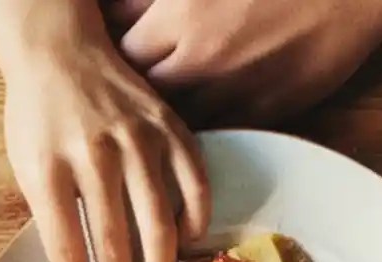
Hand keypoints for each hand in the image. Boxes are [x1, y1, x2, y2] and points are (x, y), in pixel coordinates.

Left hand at [0, 0, 209, 261]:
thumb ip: (51, 216)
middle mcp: (94, 154)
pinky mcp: (172, 130)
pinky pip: (195, 188)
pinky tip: (186, 242)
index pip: (67, 248)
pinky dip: (194, 223)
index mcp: (47, 168)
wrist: (61, 52)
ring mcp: (138, 140)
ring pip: (159, 223)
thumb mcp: (26, 166)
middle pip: (114, 244)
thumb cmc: (39, 119)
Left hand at [113, 0, 381, 124]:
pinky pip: (227, 129)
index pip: (122, 52)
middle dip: (135, 96)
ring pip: (183, 123)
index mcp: (180, 15)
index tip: (109, 58)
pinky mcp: (272, 108)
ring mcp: (238, 89)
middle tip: (127, 95)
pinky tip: (205, 117)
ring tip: (160, 116)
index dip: (114, 57)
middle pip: (146, 96)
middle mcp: (202, 59)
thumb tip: (118, 11)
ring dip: (169, 122)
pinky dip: (211, 126)